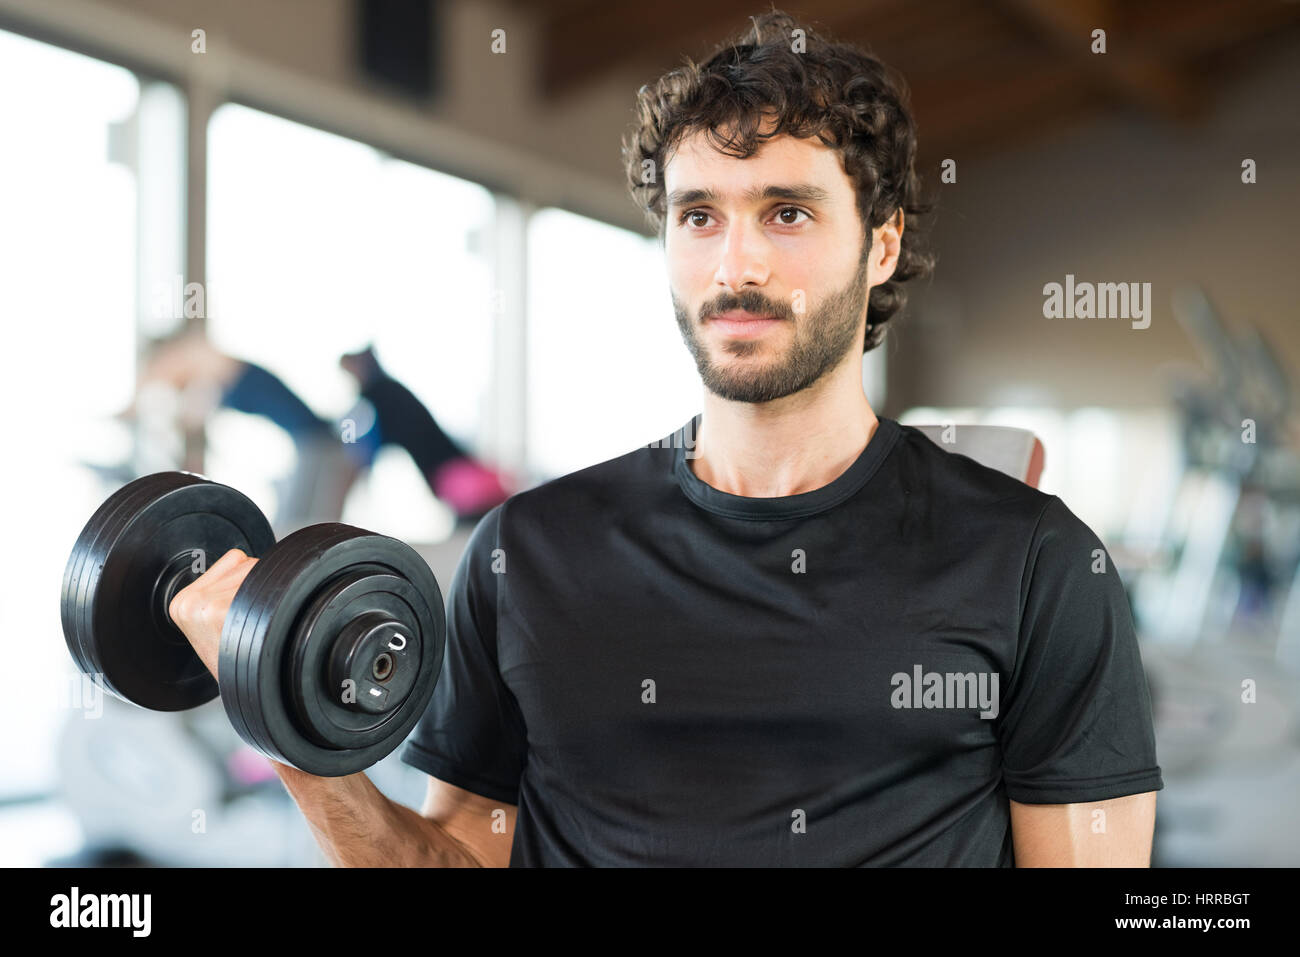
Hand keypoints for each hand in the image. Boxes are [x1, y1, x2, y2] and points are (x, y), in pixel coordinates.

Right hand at [168, 548, 258, 678]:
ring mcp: (203, 605)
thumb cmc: (232, 659)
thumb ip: (221, 589)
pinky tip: (261, 623)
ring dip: (266, 594)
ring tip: (255, 624)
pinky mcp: (219, 611)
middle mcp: (188, 601)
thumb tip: (247, 561)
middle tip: (250, 622)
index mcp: (180, 602)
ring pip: (257, 572)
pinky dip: (273, 600)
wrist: (242, 689)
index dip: (249, 584)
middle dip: (257, 588)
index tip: (243, 610)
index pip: (233, 560)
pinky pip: (264, 586)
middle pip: (247, 565)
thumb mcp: (212, 622)